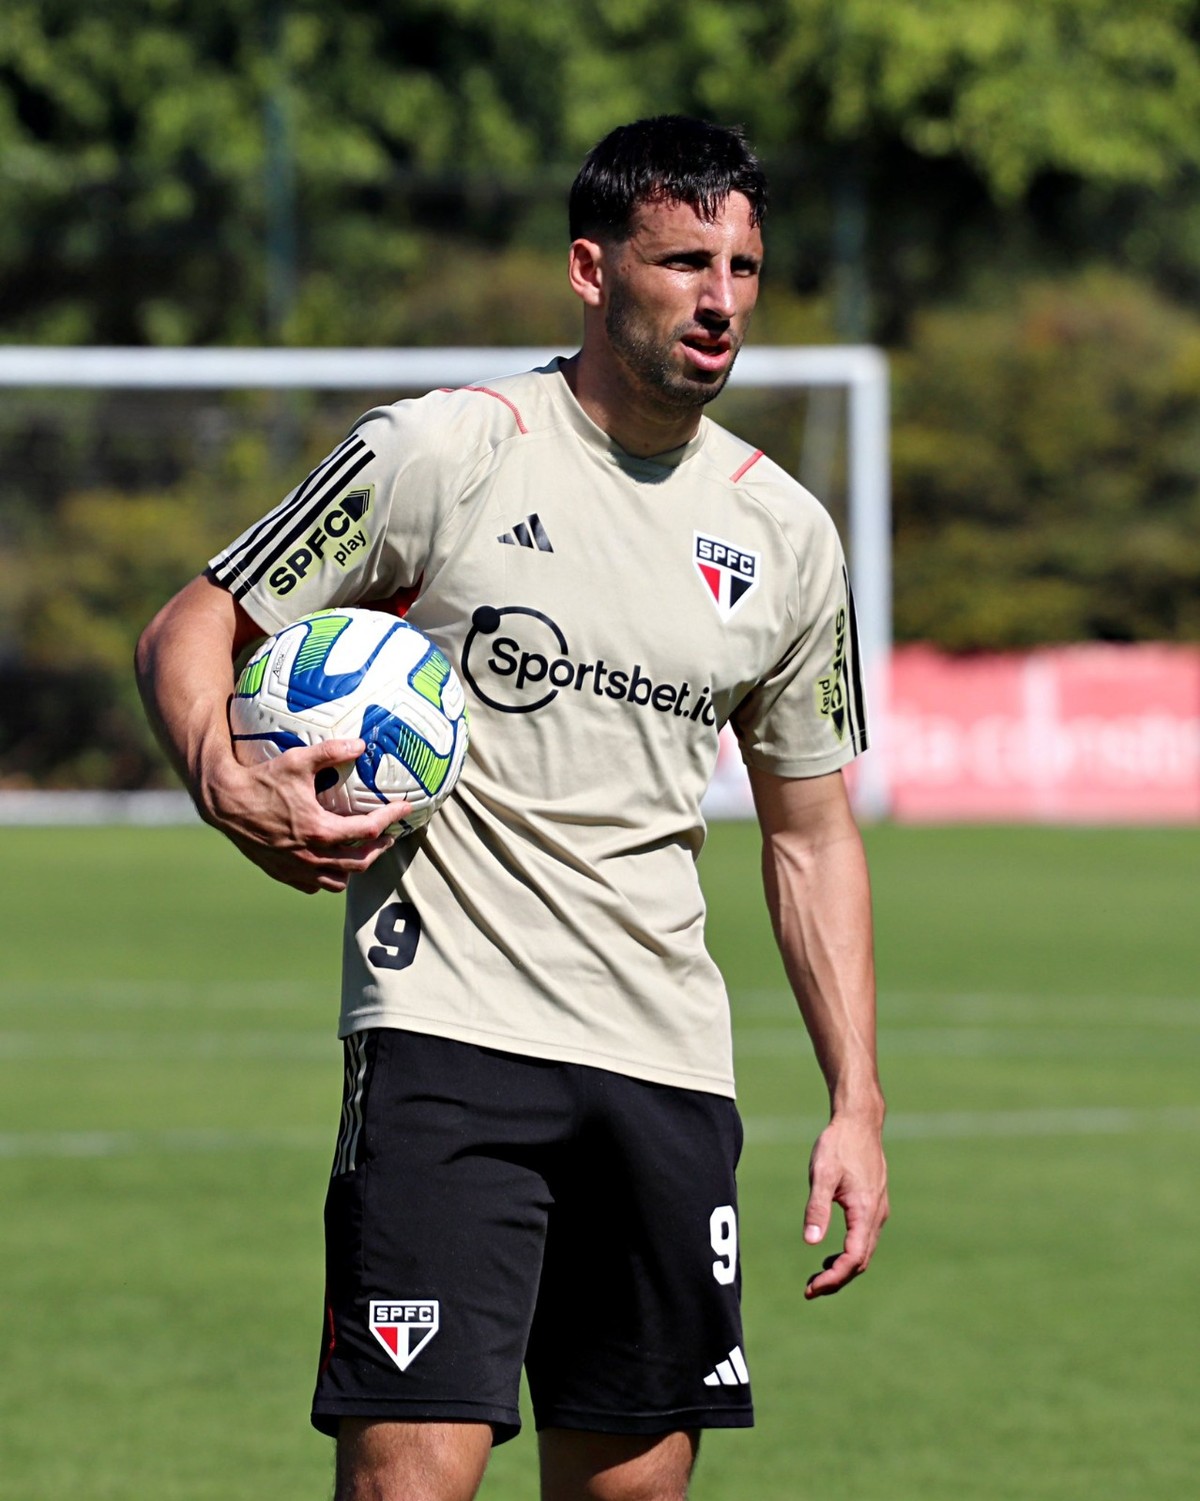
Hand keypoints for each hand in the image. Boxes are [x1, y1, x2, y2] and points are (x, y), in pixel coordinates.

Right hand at [205, 737, 408, 893]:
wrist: (224, 803)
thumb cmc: (261, 780)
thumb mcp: (297, 761)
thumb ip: (331, 751)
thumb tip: (360, 744)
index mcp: (320, 830)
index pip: (369, 830)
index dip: (391, 818)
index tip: (404, 808)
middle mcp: (311, 855)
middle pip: (361, 862)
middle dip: (379, 849)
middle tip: (388, 835)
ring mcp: (296, 868)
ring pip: (339, 880)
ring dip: (354, 867)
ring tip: (360, 850)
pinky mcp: (282, 873)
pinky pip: (314, 884)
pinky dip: (327, 876)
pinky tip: (329, 861)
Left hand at [802, 1113, 888, 1298]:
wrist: (860, 1121)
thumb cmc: (839, 1144)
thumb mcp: (822, 1174)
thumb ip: (817, 1208)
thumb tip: (811, 1243)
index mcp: (865, 1212)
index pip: (853, 1259)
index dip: (833, 1278)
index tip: (811, 1289)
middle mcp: (876, 1215)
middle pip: (860, 1261)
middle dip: (836, 1279)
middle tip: (809, 1290)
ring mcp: (878, 1210)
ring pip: (864, 1252)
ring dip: (842, 1268)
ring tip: (817, 1277)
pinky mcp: (874, 1204)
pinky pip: (864, 1239)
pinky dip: (848, 1253)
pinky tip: (829, 1254)